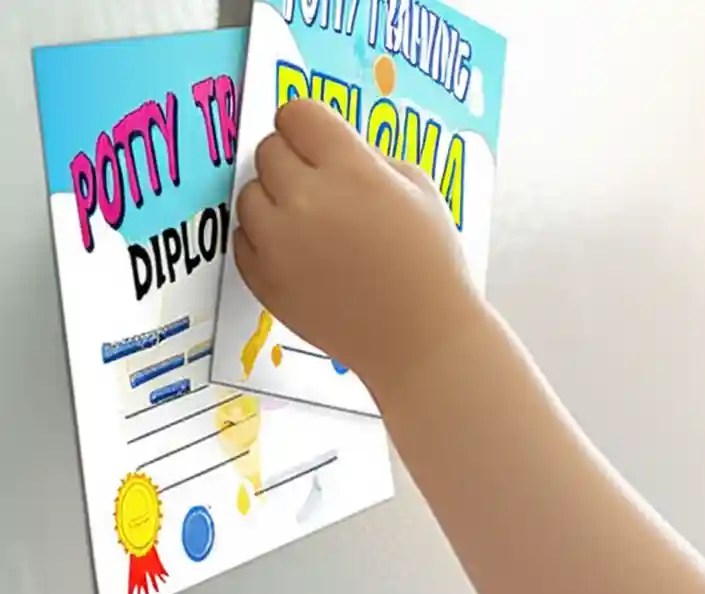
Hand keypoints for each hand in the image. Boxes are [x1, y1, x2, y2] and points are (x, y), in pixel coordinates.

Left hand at [233, 99, 483, 392]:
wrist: (421, 337)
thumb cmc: (430, 262)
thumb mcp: (420, 189)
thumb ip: (369, 157)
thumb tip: (328, 146)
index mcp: (351, 170)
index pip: (296, 114)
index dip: (308, 126)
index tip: (318, 141)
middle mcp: (307, 199)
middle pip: (268, 149)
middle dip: (293, 161)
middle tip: (322, 188)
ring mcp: (279, 242)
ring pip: (248, 193)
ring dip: (274, 200)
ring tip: (311, 225)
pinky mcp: (263, 279)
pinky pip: (243, 238)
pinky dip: (266, 240)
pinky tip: (302, 254)